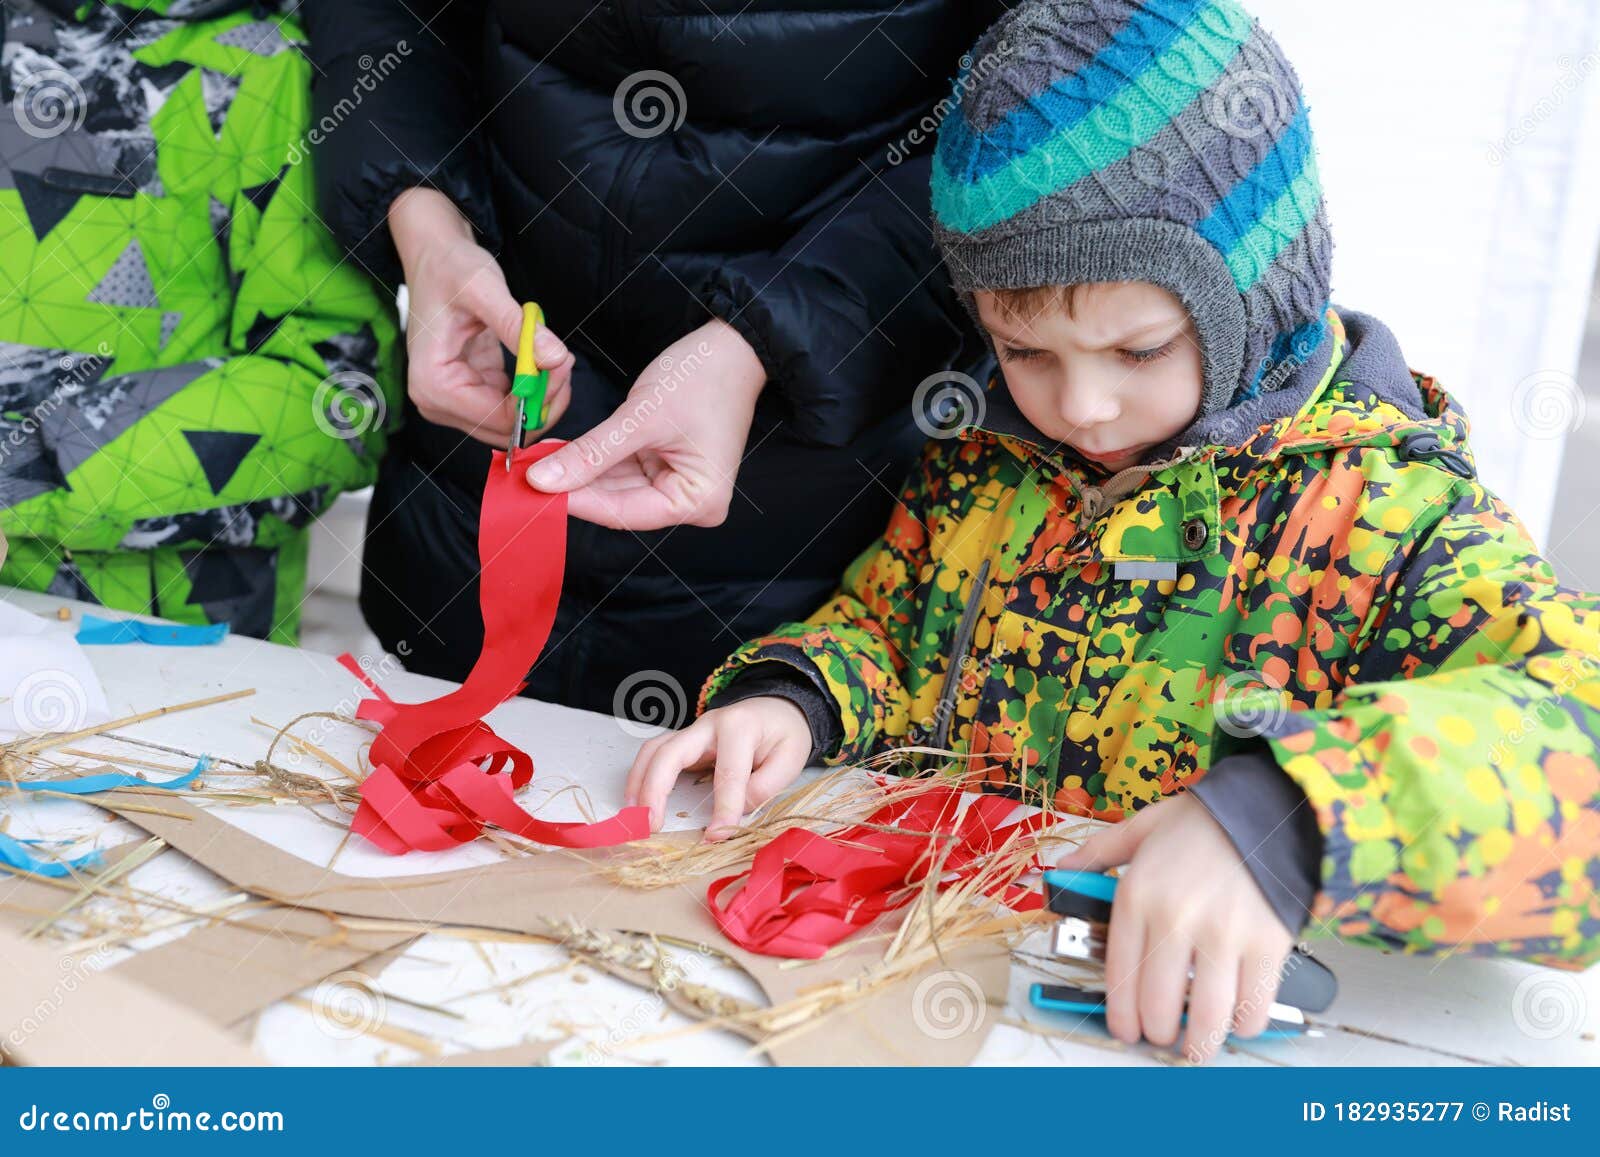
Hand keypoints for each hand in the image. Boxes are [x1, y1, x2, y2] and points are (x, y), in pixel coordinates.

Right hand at [388, 188, 572, 444]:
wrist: (436, 257)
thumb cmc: (450, 269)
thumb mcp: (484, 290)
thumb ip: (518, 328)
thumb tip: (555, 358)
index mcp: (433, 385)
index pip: (499, 419)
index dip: (538, 398)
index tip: (562, 363)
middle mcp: (438, 403)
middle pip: (507, 431)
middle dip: (543, 402)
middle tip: (565, 361)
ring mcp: (453, 402)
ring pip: (513, 423)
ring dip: (541, 397)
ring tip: (558, 358)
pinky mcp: (471, 392)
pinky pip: (511, 407)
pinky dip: (533, 390)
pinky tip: (545, 362)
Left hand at [524, 318, 765, 528]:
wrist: (732, 346)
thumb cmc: (702, 379)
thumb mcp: (640, 418)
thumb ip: (591, 453)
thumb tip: (544, 481)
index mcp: (697, 502)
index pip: (623, 512)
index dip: (575, 500)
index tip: (531, 491)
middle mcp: (689, 501)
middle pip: (618, 503)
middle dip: (573, 485)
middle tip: (524, 475)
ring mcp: (677, 484)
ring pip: (615, 486)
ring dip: (578, 472)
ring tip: (536, 460)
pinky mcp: (665, 465)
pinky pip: (622, 469)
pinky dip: (592, 459)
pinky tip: (559, 452)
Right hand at [624, 697, 810, 839]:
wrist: (778, 710)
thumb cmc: (784, 735)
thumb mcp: (790, 760)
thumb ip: (765, 787)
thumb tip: (733, 815)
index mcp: (740, 727)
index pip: (727, 773)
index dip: (722, 807)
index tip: (715, 837)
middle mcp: (709, 724)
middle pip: (671, 752)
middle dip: (656, 789)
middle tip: (650, 826)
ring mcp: (692, 731)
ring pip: (654, 750)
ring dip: (639, 783)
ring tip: (635, 817)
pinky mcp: (684, 742)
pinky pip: (655, 755)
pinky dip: (641, 777)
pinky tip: (637, 802)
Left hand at [1054, 792, 1293, 1062]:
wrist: (1268, 806)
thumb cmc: (1204, 820)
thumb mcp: (1141, 826)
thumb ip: (1099, 853)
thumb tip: (1062, 871)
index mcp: (1138, 894)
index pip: (1119, 974)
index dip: (1121, 1014)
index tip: (1125, 1030)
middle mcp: (1175, 919)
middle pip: (1158, 1003)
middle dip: (1157, 1032)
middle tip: (1162, 1038)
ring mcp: (1222, 935)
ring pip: (1205, 1015)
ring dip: (1199, 1042)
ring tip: (1196, 1047)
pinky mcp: (1266, 943)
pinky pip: (1253, 1004)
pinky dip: (1245, 1024)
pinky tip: (1237, 1022)